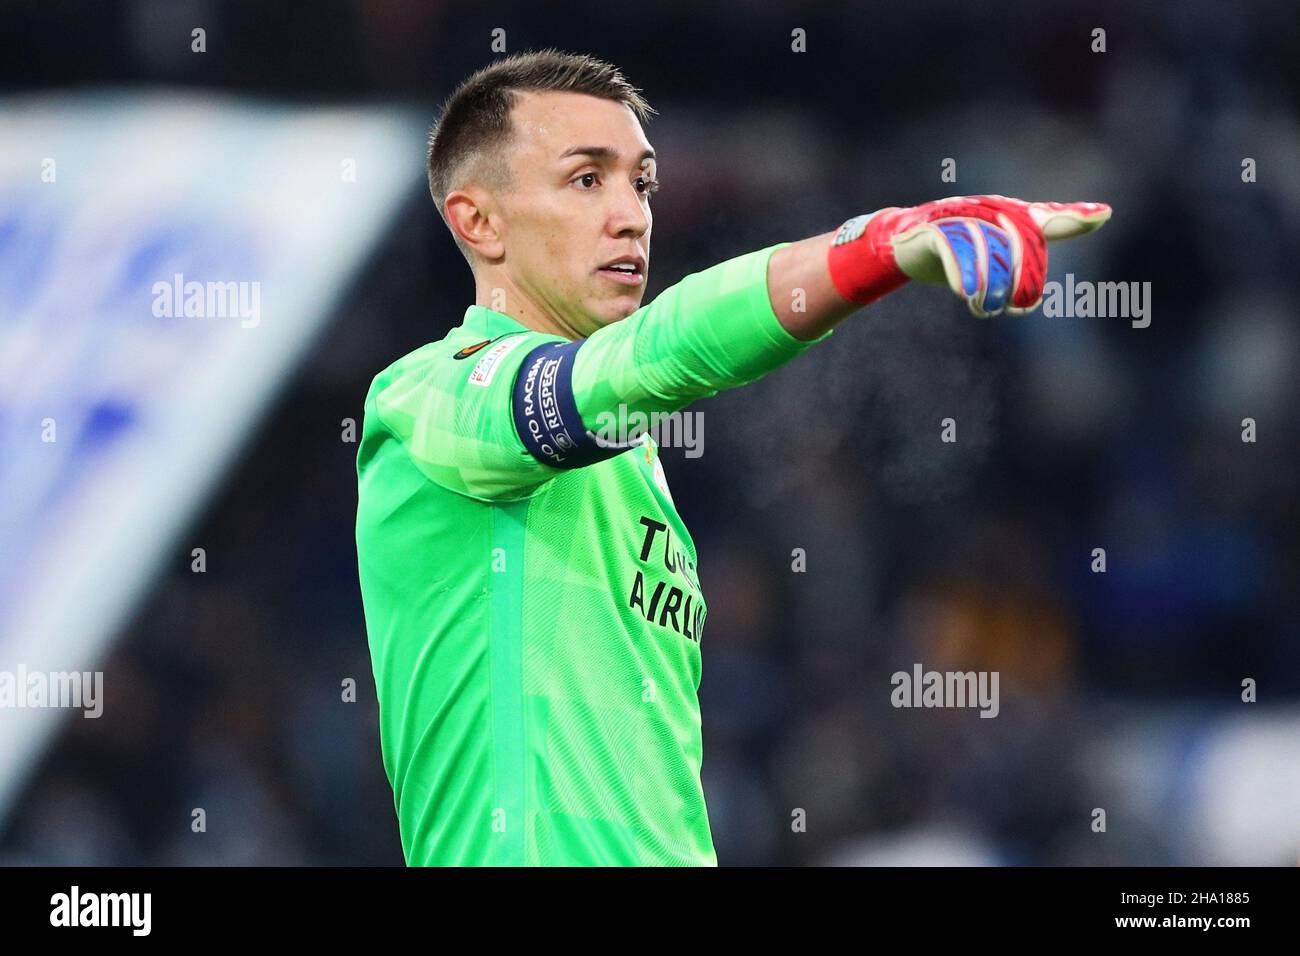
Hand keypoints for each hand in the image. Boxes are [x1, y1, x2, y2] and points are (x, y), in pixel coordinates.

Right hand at [827, 194, 1111, 316]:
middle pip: (1018, 245)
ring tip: (983, 309)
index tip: (1102, 216)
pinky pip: (954, 251)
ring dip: (988, 288)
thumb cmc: (955, 246)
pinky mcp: (934, 231)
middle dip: (1019, 282)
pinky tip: (965, 294)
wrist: (903, 242)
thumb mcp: (992, 251)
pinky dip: (962, 276)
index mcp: (1007, 214)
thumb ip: (1027, 258)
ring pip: (987, 252)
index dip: (1070, 219)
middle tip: (1014, 307)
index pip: (1043, 220)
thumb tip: (1047, 274)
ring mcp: (960, 218)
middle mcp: (988, 211)